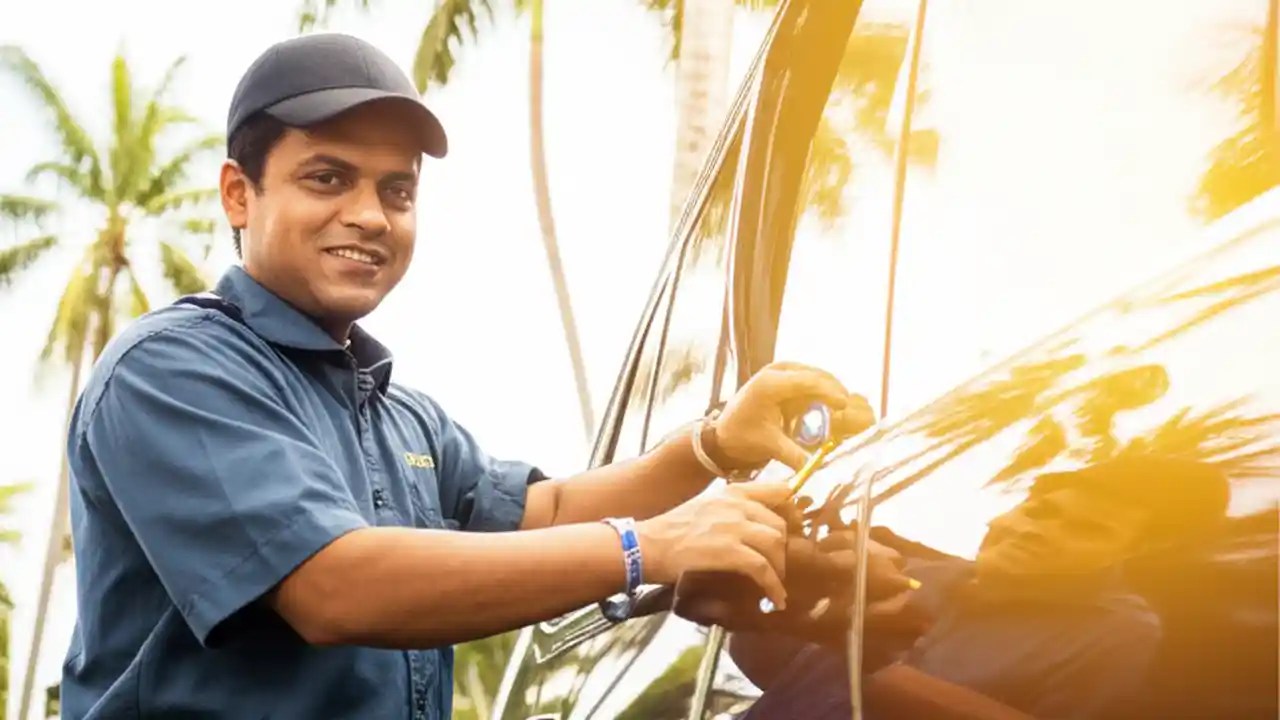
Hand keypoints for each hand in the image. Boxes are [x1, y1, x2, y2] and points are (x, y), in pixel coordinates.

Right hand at [639, 481, 791, 608]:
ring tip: (774, 584)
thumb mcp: (705, 507)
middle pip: (780, 523)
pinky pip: (763, 568)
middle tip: (776, 565)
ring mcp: (732, 526)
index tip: (793, 531)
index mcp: (731, 492)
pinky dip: (773, 587)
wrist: (646, 545)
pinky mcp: (728, 551)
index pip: (779, 490)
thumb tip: (755, 526)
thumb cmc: (671, 530)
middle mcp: (736, 505)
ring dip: (779, 568)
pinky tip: (775, 600)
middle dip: (783, 548)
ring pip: (776, 544)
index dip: (792, 511)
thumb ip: (731, 510)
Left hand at [713, 361, 875, 471]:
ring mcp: (781, 371)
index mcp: (771, 384)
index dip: (831, 392)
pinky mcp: (785, 377)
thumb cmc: (741, 437)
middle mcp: (777, 371)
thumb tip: (819, 468)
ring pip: (817, 375)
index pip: (810, 382)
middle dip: (836, 391)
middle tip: (850, 410)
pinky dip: (823, 391)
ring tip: (843, 410)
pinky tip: (830, 407)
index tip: (845, 405)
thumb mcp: (769, 446)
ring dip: (831, 390)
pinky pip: (811, 380)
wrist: (722, 433)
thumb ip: (795, 455)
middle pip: (817, 375)